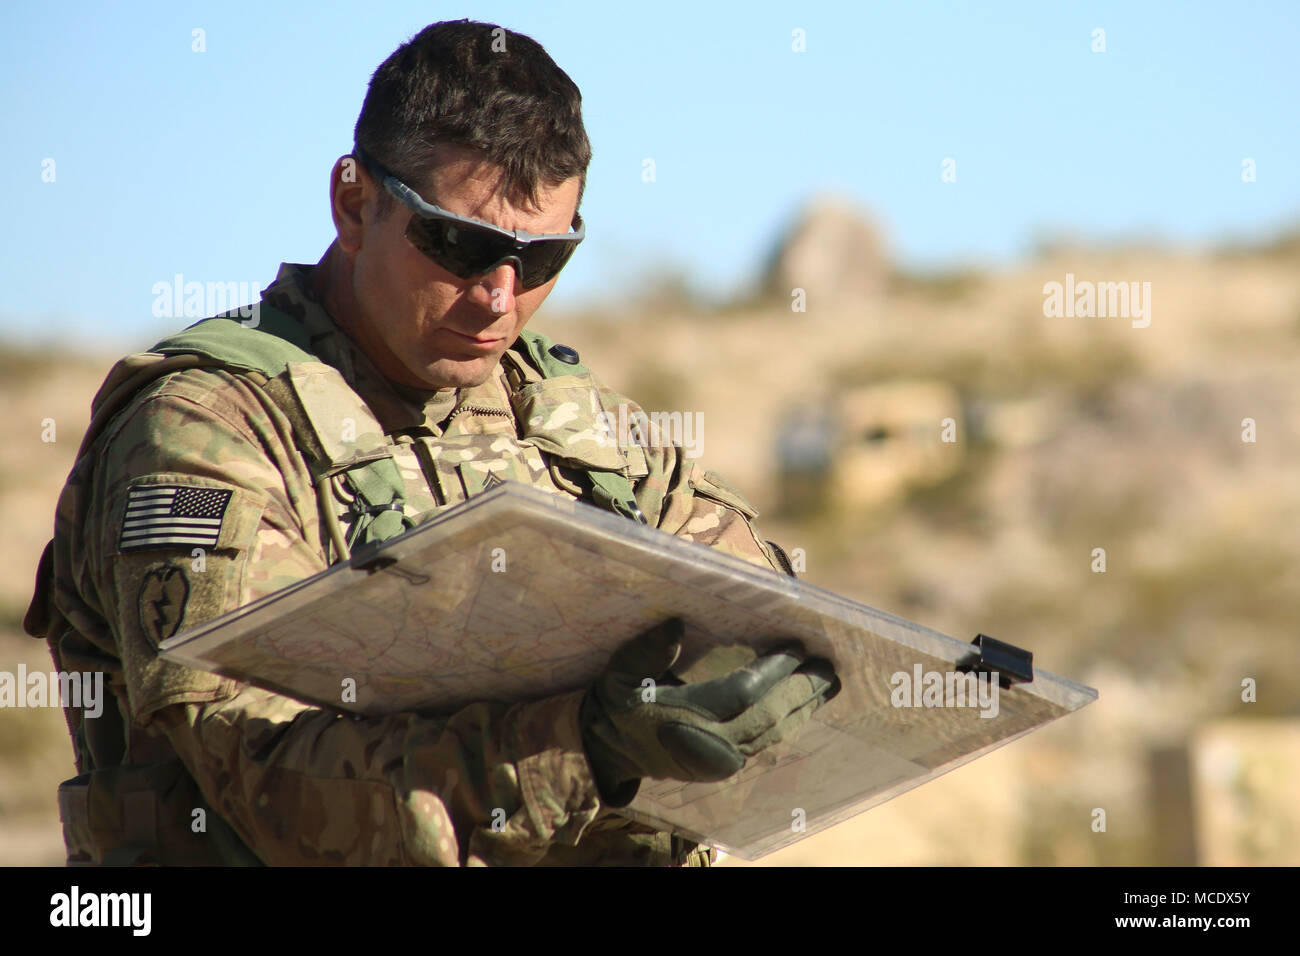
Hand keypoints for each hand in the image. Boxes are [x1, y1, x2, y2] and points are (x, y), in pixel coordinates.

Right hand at [579, 618, 838, 805]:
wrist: (610, 753)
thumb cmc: (617, 706)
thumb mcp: (620, 674)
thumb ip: (647, 651)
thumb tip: (675, 625)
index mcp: (685, 719)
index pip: (743, 692)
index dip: (774, 669)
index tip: (797, 645)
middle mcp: (710, 746)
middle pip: (769, 715)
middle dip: (801, 688)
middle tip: (829, 665)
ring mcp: (721, 761)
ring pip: (774, 731)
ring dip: (802, 706)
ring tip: (827, 682)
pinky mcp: (726, 767)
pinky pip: (767, 742)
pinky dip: (788, 721)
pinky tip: (804, 704)